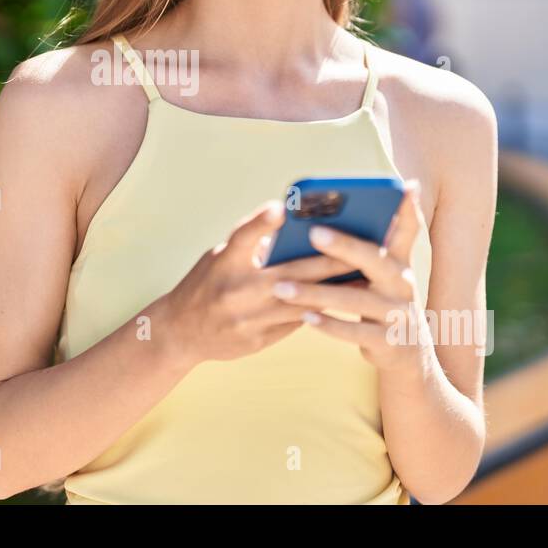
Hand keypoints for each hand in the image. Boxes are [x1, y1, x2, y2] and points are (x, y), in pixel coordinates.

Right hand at [163, 199, 361, 367]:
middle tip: (364, 250)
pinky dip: (320, 311)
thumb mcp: (220, 256)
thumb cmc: (206, 284)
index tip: (283, 207)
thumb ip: (252, 242)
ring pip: (301, 303)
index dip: (262, 222)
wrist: (180, 332)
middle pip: (291, 273)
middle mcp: (236, 290)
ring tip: (367, 280)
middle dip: (331, 261)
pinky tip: (346, 304)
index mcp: (225, 262)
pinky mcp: (257, 340)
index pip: (243, 237)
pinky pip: (296, 323)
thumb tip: (292, 225)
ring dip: (335, 291)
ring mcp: (248, 319)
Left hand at [269, 180, 431, 373]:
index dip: (409, 209)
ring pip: (355, 300)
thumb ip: (362, 249)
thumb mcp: (381, 274)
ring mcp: (398, 314)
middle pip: (374, 260)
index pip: (407, 229)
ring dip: (317, 293)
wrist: (406, 353)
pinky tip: (305, 316)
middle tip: (312, 232)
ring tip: (282, 287)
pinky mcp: (388, 342)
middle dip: (344, 246)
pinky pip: (355, 332)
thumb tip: (316, 223)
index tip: (407, 186)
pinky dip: (330, 324)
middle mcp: (404, 283)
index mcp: (400, 261)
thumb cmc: (380, 300)